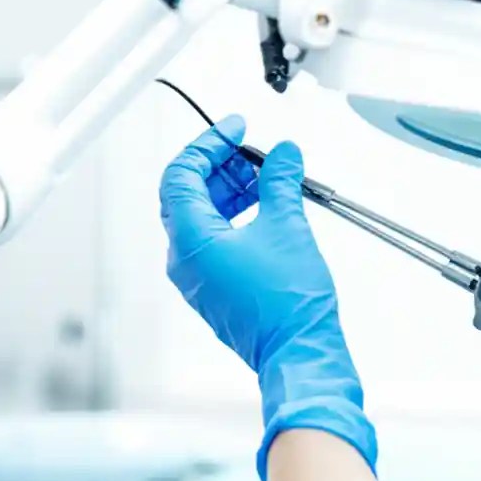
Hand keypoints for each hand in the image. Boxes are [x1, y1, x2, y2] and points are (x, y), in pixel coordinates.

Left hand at [160, 116, 374, 480]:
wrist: (299, 351)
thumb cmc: (288, 304)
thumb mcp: (287, 227)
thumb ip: (280, 182)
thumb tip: (282, 156)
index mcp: (190, 240)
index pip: (181, 175)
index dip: (208, 145)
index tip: (235, 129)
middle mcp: (184, 260)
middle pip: (188, 195)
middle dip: (221, 167)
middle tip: (254, 154)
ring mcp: (198, 278)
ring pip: (202, 218)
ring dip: (231, 192)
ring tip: (267, 180)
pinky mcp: (216, 289)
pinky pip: (214, 242)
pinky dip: (236, 218)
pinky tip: (267, 210)